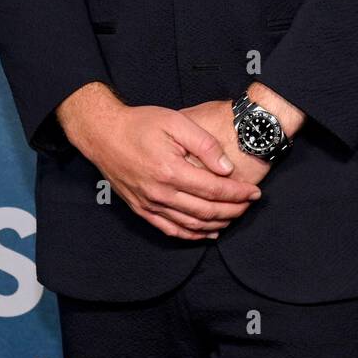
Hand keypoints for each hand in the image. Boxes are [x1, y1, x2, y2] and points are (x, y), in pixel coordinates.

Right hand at [58, 85, 262, 240]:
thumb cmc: (140, 124)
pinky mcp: (141, 209)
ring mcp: (150, 205)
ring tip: (235, 217)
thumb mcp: (176, 122)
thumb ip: (204, 144)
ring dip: (217, 224)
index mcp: (171, 170)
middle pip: (206, 211)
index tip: (254, 192)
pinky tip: (207, 233)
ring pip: (191, 225)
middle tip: (249, 205)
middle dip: (233, 210)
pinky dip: (192, 235)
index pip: (214, 190)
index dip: (238, 193)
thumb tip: (226, 167)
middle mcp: (160, 193)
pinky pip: (171, 230)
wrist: (103, 134)